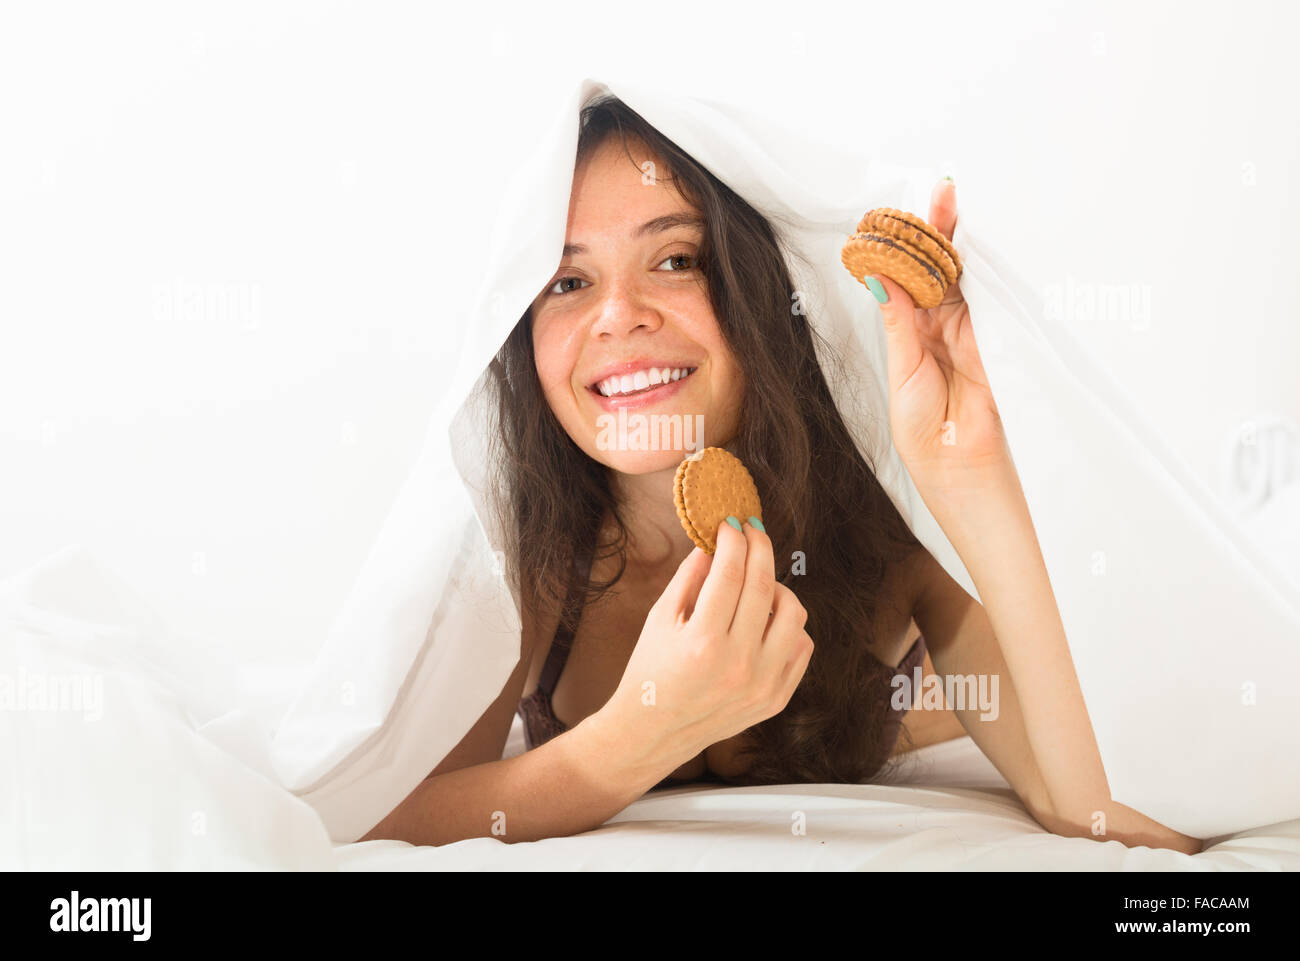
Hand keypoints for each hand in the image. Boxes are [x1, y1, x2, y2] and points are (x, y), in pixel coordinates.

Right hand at [603, 518, 813, 770]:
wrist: (654, 732)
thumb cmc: (651, 672)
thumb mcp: (659, 620)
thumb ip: (688, 579)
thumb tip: (714, 545)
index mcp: (703, 642)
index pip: (731, 573)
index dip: (734, 540)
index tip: (732, 524)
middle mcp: (738, 664)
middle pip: (764, 586)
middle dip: (760, 548)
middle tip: (752, 532)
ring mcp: (763, 684)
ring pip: (794, 614)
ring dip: (778, 587)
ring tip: (758, 583)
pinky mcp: (777, 698)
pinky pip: (801, 646)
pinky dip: (789, 625)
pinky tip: (766, 619)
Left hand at [868, 179, 1009, 491]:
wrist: (955, 463)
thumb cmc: (921, 427)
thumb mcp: (902, 368)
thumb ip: (898, 320)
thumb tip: (878, 277)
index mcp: (912, 330)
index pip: (909, 278)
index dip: (905, 248)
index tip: (896, 217)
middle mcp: (941, 323)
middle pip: (941, 266)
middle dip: (939, 230)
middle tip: (941, 192)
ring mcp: (971, 327)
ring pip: (965, 275)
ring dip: (959, 242)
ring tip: (953, 204)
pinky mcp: (995, 335)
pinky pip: (989, 296)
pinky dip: (982, 270)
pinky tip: (975, 244)